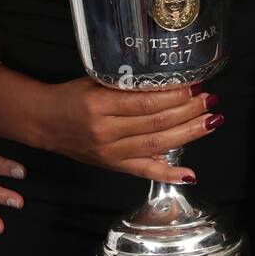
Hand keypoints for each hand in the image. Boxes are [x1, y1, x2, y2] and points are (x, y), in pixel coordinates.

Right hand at [32, 76, 222, 180]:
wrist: (44, 122)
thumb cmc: (71, 97)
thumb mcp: (96, 82)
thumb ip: (127, 85)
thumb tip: (168, 83)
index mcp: (100, 104)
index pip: (146, 101)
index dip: (175, 95)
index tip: (195, 85)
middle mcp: (106, 130)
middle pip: (156, 122)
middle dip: (189, 111)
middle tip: (210, 99)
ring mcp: (110, 151)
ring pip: (156, 143)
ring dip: (188, 133)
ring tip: (210, 121)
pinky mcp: (112, 165)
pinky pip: (144, 171)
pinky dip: (168, 173)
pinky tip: (190, 172)